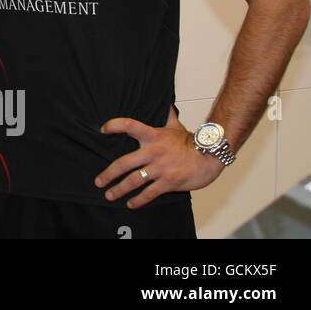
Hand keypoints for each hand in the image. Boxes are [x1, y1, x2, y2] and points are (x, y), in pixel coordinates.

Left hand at [95, 108, 223, 208]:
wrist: (211, 156)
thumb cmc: (193, 142)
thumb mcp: (177, 127)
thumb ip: (169, 117)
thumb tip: (168, 106)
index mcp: (153, 136)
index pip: (129, 125)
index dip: (114, 125)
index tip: (103, 129)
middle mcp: (153, 151)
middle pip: (123, 163)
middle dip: (108, 174)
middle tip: (98, 181)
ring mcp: (160, 168)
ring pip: (133, 181)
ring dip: (119, 190)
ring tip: (110, 195)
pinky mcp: (169, 182)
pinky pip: (149, 193)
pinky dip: (138, 200)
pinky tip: (131, 204)